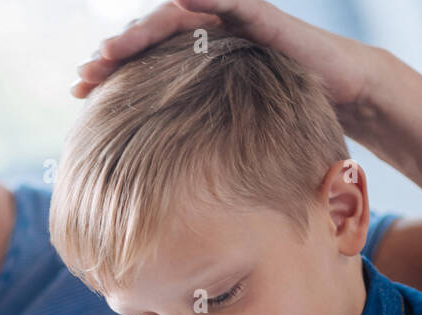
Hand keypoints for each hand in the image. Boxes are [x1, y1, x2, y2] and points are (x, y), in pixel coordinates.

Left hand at [73, 0, 382, 122]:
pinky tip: (174, 2)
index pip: (145, 61)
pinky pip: (225, 3)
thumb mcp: (232, 132)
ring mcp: (232, 22)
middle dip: (115, 53)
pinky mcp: (260, 17)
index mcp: (197, 62)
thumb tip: (157, 188)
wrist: (342, 89)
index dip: (112, 74)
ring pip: (176, 17)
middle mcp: (209, 36)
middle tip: (84, 74)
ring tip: (111, 49)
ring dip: (141, 31)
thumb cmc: (286, 113)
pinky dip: (199, 0)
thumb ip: (197, 143)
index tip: (79, 92)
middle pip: (150, 37)